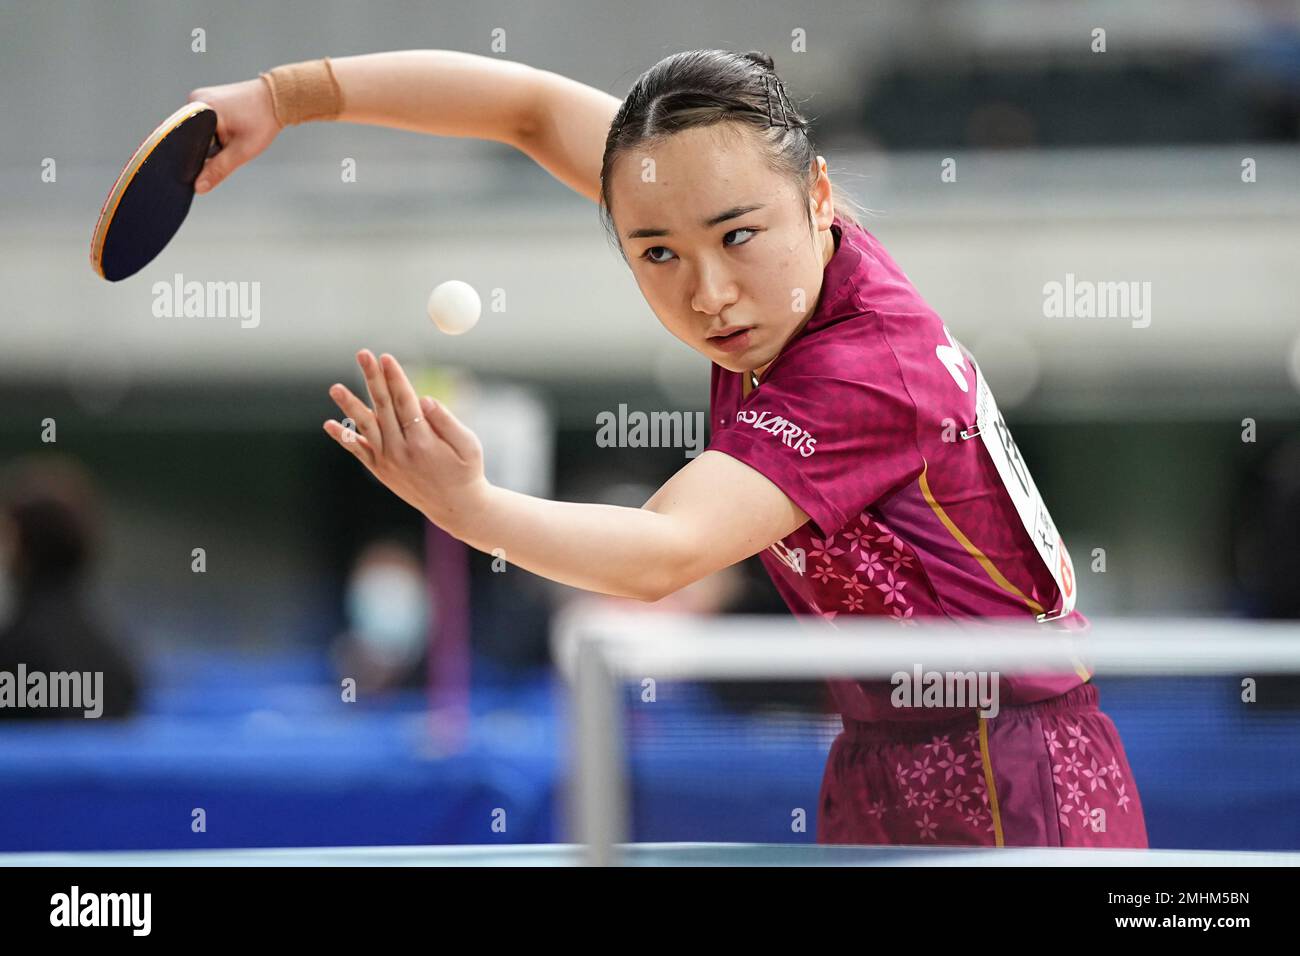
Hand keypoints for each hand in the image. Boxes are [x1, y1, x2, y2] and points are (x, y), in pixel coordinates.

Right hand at [186, 77, 280, 192]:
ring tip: (229, 141)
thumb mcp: (241, 151)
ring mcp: (200, 97)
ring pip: (196, 130)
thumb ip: (218, 169)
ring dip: (209, 142)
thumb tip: (198, 187)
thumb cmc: (262, 121)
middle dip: (203, 150)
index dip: (189, 158)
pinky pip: (202, 122)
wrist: (277, 99)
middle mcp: (194, 99)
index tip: (198, 171)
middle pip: (188, 135)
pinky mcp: (207, 99)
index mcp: (199, 108)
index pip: (182, 140)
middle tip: (223, 154)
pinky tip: (227, 135)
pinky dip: (212, 134)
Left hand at [323, 350, 489, 529]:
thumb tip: (424, 399)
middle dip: (373, 378)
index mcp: (424, 442)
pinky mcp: (380, 470)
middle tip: (363, 354)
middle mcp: (400, 451)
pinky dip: (344, 438)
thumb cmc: (466, 472)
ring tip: (334, 387)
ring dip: (349, 405)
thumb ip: (447, 422)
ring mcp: (387, 461)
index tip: (386, 357)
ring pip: (365, 427)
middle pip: (383, 407)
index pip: (405, 402)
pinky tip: (329, 424)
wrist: (455, 507)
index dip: (395, 378)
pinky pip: (358, 451)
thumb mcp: (469, 446)